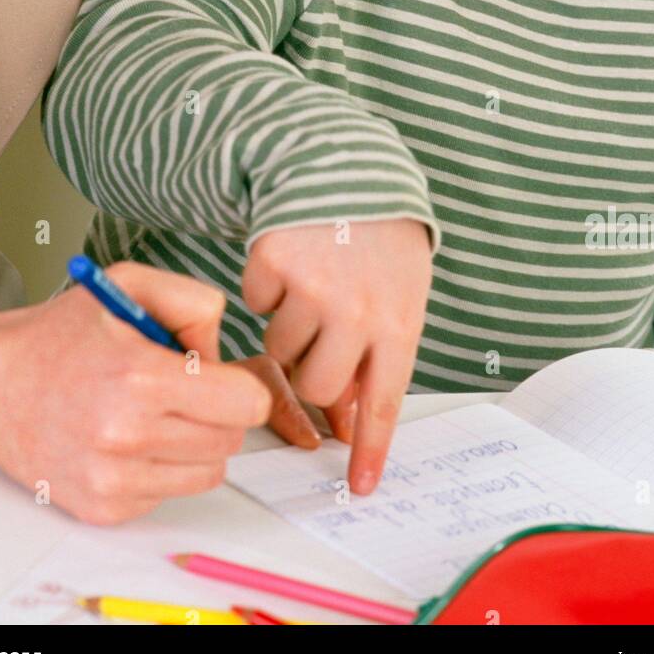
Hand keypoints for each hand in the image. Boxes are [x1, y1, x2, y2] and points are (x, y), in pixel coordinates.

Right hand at [0, 262, 271, 524]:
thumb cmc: (62, 335)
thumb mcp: (128, 284)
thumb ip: (194, 302)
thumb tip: (225, 355)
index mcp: (140, 377)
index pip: (246, 404)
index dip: (240, 386)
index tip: (216, 376)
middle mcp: (126, 436)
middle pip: (231, 440)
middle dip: (217, 412)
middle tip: (180, 390)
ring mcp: (113, 480)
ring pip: (207, 472)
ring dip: (193, 444)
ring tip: (152, 413)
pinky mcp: (103, 509)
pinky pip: (168, 492)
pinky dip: (159, 467)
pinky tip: (125, 440)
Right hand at [241, 219, 432, 495]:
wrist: (347, 166)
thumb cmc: (379, 241)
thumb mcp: (398, 294)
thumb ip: (376, 354)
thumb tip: (344, 419)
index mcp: (398, 320)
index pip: (381, 401)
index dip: (370, 448)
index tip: (360, 486)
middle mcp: (357, 309)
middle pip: (318, 384)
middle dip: (312, 368)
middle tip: (320, 330)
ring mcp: (312, 285)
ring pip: (282, 347)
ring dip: (290, 324)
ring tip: (313, 282)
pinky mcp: (272, 260)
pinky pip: (255, 303)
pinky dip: (267, 286)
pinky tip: (292, 258)